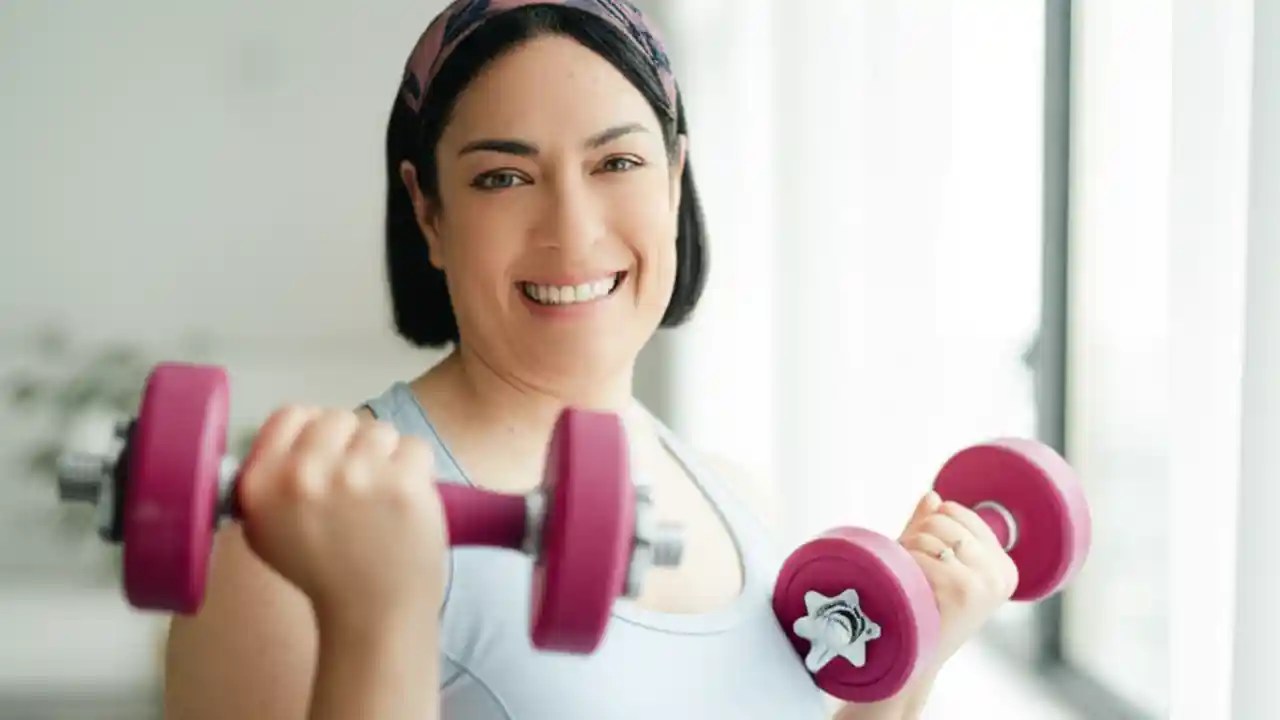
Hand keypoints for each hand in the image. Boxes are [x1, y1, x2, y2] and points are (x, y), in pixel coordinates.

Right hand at [235, 406, 449, 629]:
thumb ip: (269, 480)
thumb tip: (287, 438)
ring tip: (382, 498)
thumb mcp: (266, 531)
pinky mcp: (402, 482)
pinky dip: (416, 471)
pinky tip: (405, 503)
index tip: (327, 457)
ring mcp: (356, 475)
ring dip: (386, 457)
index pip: (291, 414)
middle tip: (358, 485)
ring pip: (379, 430)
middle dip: (352, 445)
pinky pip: (414, 447)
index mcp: (262, 483)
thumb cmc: (323, 573)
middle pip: (338, 418)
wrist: (373, 613)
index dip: (313, 432)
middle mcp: (303, 473)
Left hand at [899, 490, 1018, 671]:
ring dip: (907, 551)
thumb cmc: (921, 606)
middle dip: (917, 536)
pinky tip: (908, 585)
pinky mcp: (962, 590)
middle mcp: (1001, 573)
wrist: (913, 656)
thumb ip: (934, 528)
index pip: (958, 512)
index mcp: (1003, 565)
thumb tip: (933, 496)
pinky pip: (920, 552)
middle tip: (912, 566)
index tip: (928, 556)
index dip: (930, 525)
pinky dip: (904, 564)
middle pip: (943, 519)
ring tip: (909, 578)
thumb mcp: (935, 563)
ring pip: (929, 533)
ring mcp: (984, 583)